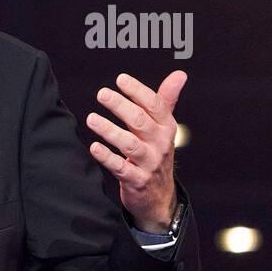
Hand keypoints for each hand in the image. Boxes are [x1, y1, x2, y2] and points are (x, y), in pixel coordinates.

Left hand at [85, 71, 186, 231]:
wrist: (159, 196)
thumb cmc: (156, 154)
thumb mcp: (164, 128)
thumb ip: (166, 101)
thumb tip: (179, 74)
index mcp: (166, 128)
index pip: (155, 105)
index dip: (138, 91)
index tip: (121, 79)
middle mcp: (160, 144)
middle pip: (140, 121)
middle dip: (121, 106)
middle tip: (102, 93)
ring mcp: (149, 163)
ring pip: (130, 144)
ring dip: (110, 130)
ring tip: (91, 119)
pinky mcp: (136, 180)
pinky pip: (121, 168)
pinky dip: (107, 157)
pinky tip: (94, 147)